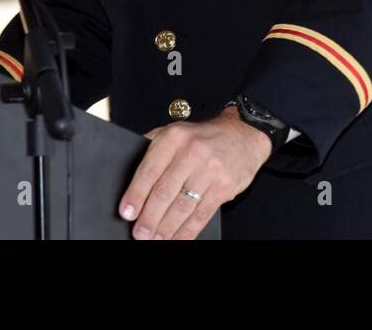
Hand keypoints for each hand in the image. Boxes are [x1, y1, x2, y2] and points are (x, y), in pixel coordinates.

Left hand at [119, 105, 271, 239]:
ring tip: (155, 239)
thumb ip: (153, 147)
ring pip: (182, 206)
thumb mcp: (176, 131)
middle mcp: (191, 152)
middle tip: (140, 233)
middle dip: (149, 217)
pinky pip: (202, 214)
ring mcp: (210, 170)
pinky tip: (178, 238)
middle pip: (165, 191)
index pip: (149, 170)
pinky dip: (188, 230)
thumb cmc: (204, 137)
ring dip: (166, 227)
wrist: (243, 135)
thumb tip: (131, 174)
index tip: (127, 212)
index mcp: (174, 137)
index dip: (136, 195)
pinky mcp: (224, 187)